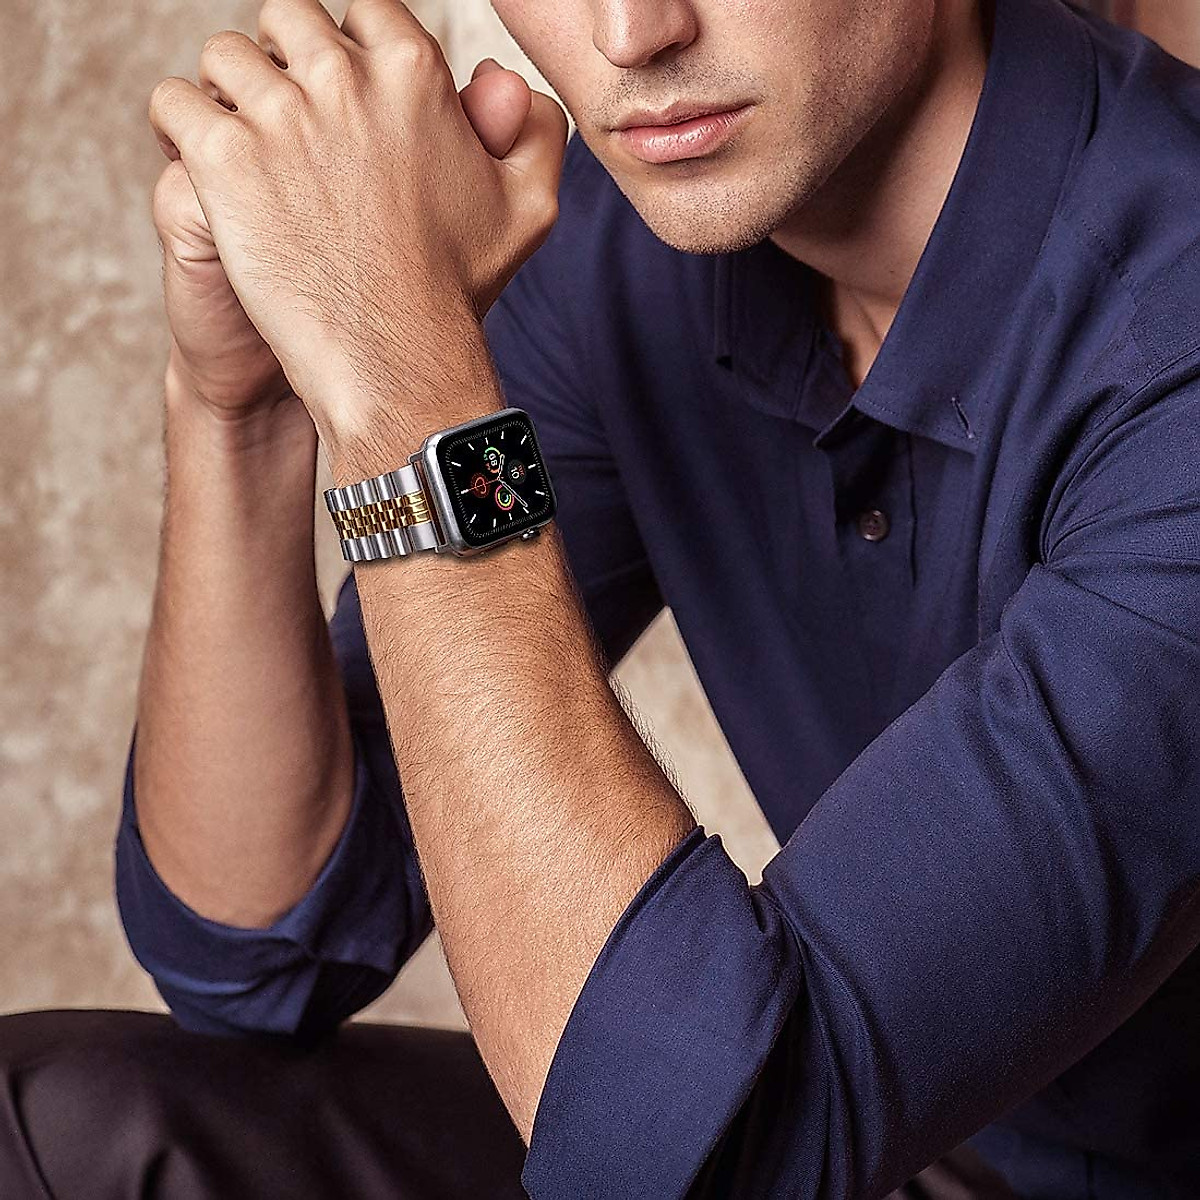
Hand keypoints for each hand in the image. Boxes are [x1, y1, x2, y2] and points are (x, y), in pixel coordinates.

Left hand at [147, 0, 567, 443]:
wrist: (397, 357)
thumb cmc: (457, 289)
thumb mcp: (527, 205)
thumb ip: (530, 128)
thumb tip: (498, 77)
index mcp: (413, 71)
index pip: (359, 11)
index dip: (345, 52)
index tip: (340, 102)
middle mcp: (344, 78)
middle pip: (286, 19)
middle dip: (284, 63)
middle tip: (289, 127)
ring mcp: (279, 115)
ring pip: (225, 56)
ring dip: (229, 95)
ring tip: (244, 151)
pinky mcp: (224, 160)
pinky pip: (173, 103)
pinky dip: (178, 129)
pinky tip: (203, 167)